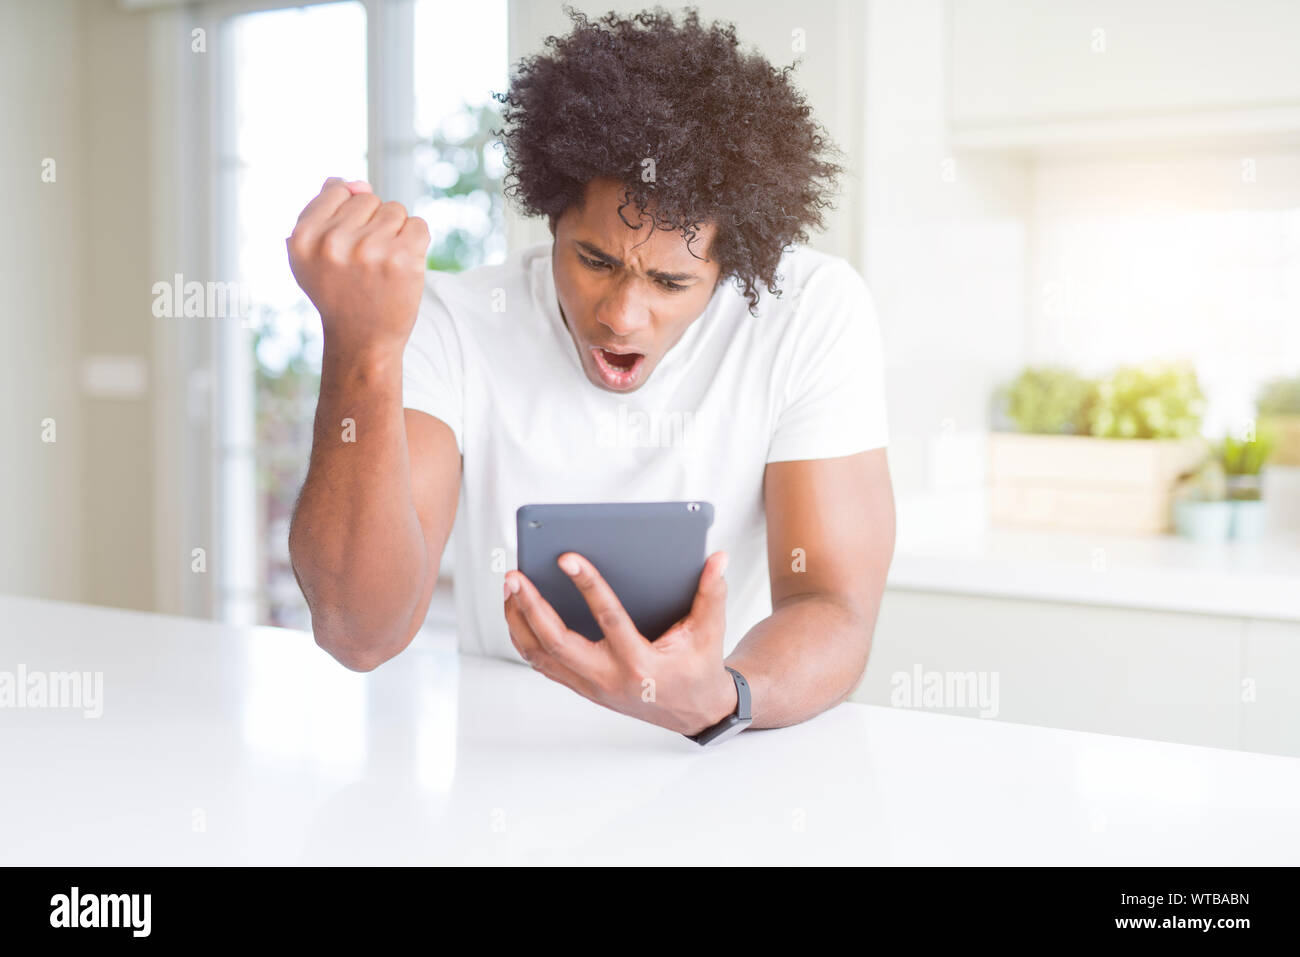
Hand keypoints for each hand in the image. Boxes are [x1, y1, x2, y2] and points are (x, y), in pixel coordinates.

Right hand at [286, 177, 430, 356]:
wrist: (363, 340)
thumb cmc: (340, 291)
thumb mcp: (313, 252)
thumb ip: (324, 209)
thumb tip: (356, 182)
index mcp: (302, 237)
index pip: (337, 190)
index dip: (348, 216)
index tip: (346, 246)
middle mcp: (332, 242)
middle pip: (369, 198)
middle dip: (372, 223)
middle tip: (365, 262)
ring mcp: (369, 250)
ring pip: (395, 210)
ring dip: (395, 234)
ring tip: (383, 265)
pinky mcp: (402, 259)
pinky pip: (418, 225)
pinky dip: (416, 242)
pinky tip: (402, 267)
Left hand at [502, 551, 737, 735]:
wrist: (693, 713)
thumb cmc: (698, 668)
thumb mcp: (710, 632)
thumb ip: (711, 593)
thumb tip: (717, 557)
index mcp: (641, 663)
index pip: (609, 618)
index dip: (587, 586)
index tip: (566, 558)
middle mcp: (609, 678)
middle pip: (557, 642)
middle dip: (531, 607)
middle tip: (515, 574)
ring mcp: (591, 686)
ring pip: (540, 656)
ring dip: (519, 621)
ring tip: (510, 586)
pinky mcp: (582, 687)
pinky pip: (543, 662)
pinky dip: (524, 636)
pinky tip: (519, 610)